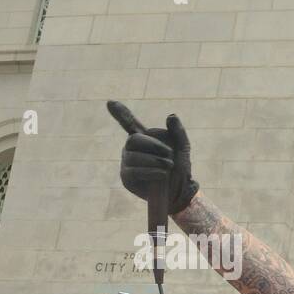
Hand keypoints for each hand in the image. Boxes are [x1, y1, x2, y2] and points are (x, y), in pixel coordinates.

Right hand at [107, 101, 198, 215]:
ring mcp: (127, 163)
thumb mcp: (182, 149)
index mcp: (143, 138)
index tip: (110, 102)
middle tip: (169, 155)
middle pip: (134, 140)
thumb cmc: (180, 168)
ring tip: (169, 166)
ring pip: (134, 156)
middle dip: (153, 146)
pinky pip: (134, 171)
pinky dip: (150, 171)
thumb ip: (178, 132)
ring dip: (155, 161)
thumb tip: (171, 116)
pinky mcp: (126, 177)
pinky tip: (161, 174)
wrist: (181, 191)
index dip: (120, 113)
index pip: (128, 123)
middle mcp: (131, 149)